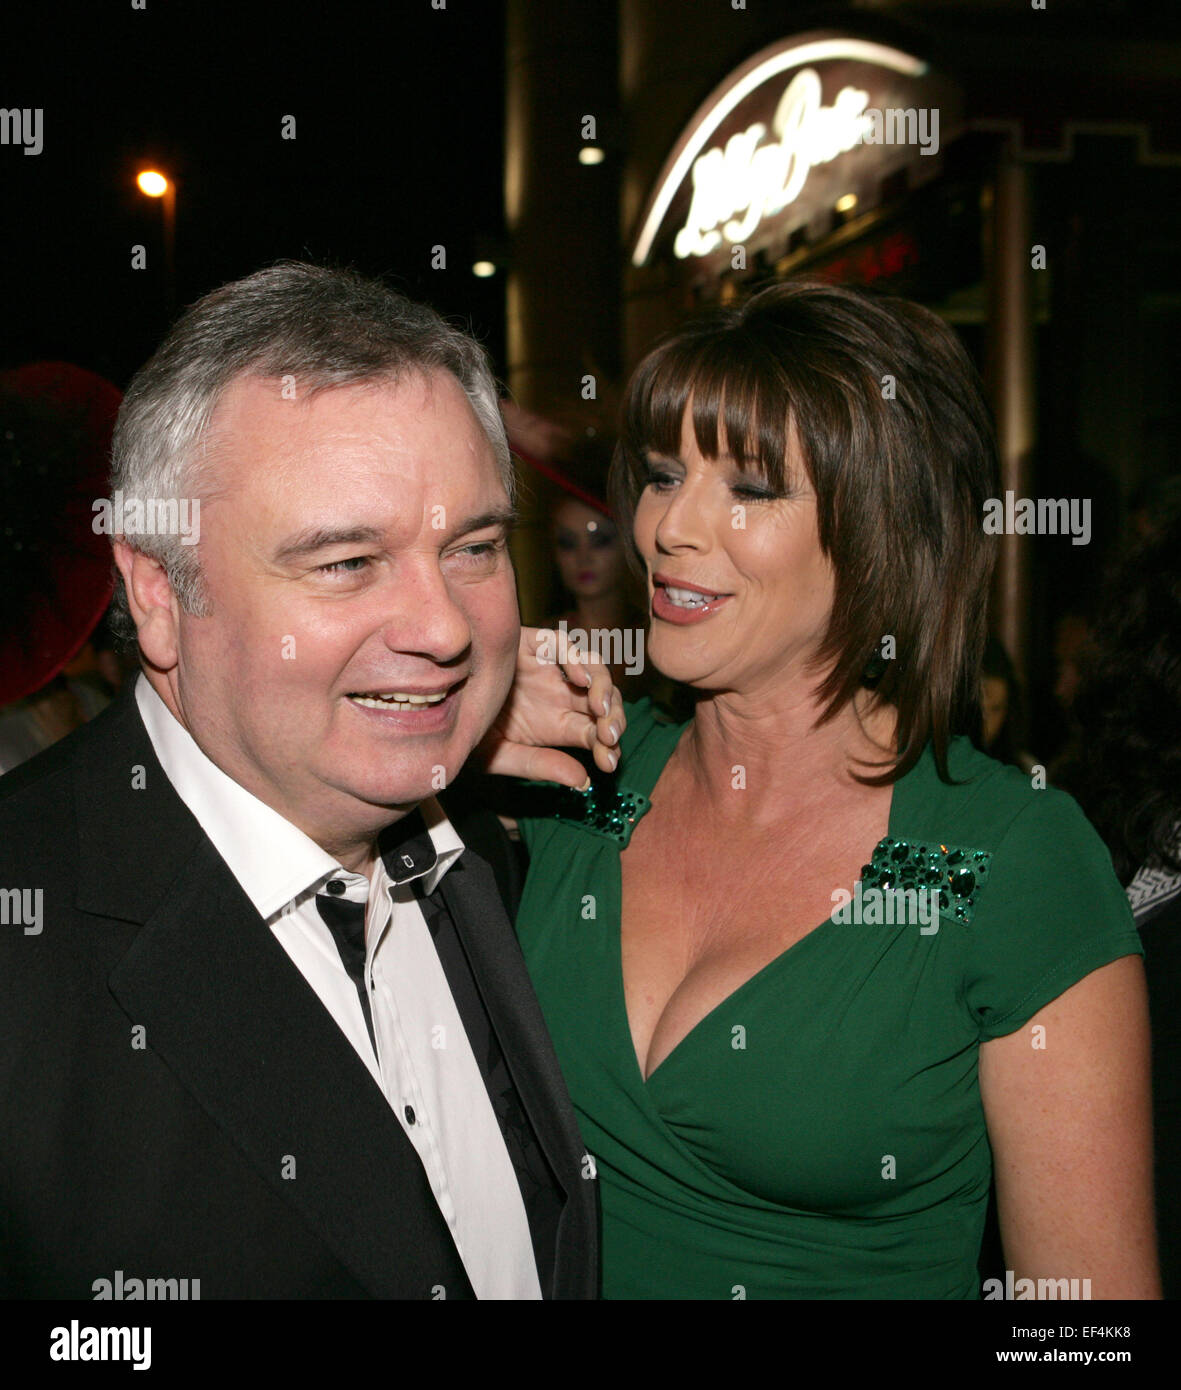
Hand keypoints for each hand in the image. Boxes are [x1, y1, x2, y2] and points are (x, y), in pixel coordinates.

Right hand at [478, 627, 624, 788]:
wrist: (435, 705)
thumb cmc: (467, 732)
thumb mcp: (502, 757)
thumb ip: (540, 766)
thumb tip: (583, 780)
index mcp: (559, 723)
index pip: (597, 732)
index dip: (608, 746)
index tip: (608, 764)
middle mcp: (560, 694)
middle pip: (604, 701)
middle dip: (614, 719)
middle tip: (608, 737)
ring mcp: (549, 668)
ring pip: (593, 670)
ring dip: (604, 690)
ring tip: (601, 711)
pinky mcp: (531, 644)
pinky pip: (562, 645)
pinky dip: (575, 657)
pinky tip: (580, 679)